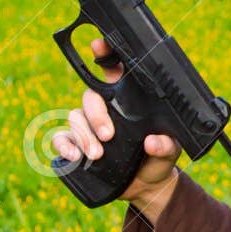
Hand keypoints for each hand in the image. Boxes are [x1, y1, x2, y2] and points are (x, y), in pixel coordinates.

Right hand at [50, 34, 181, 206]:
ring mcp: (89, 126)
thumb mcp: (170, 153)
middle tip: (108, 135)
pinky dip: (64, 145)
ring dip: (84, 135)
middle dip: (96, 114)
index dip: (105, 55)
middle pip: (91, 96)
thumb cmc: (157, 161)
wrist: (145, 187)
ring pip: (75, 117)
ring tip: (97, 155)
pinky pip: (60, 138)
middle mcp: (106, 109)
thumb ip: (167, 146)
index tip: (98, 44)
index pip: (115, 72)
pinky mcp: (77, 145)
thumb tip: (153, 142)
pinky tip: (74, 156)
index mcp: (129, 101)